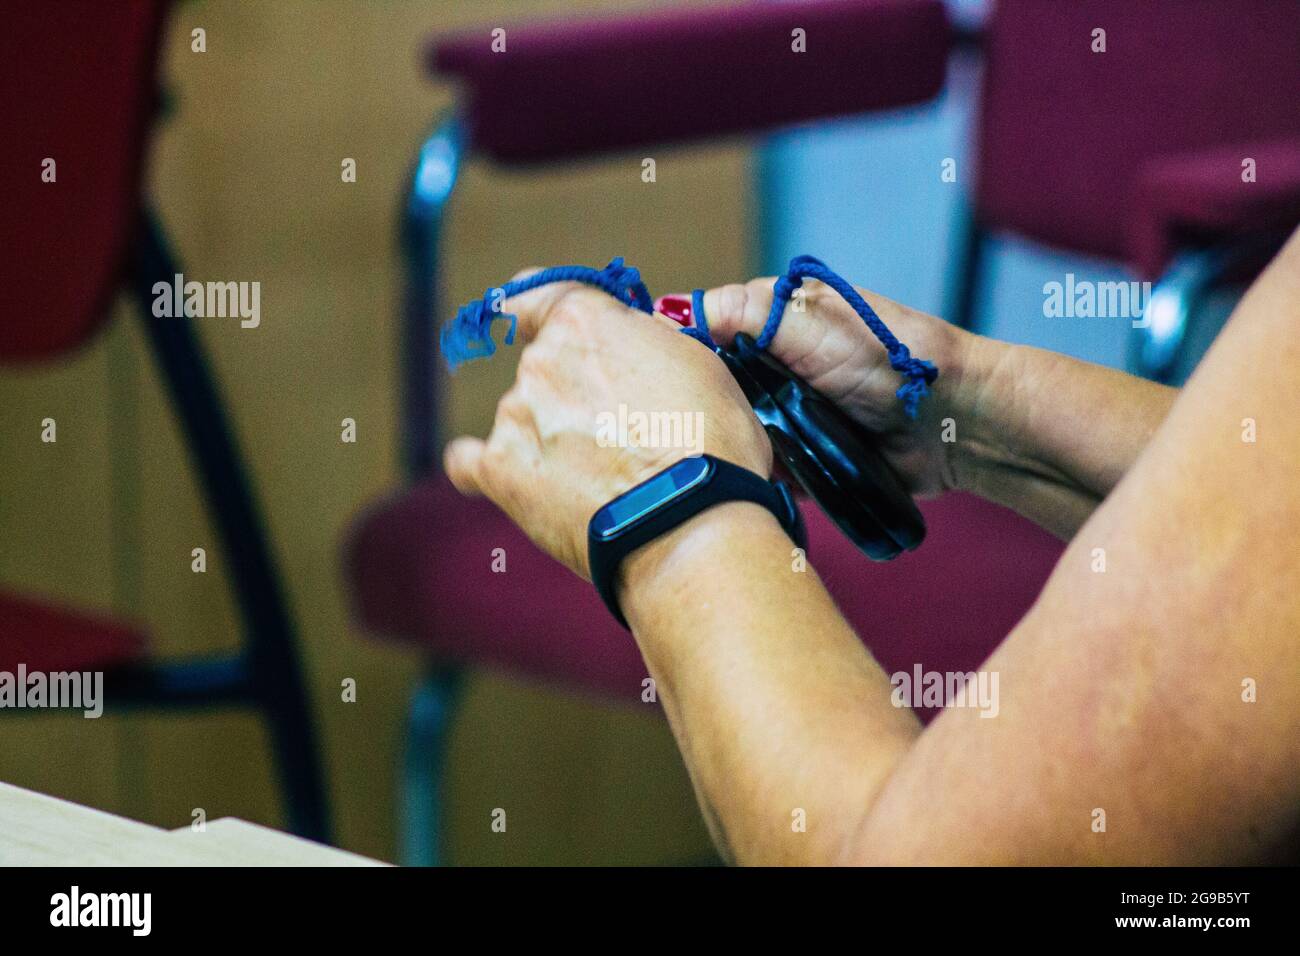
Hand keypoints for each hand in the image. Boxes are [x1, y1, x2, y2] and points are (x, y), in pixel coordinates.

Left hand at [443, 276, 771, 578]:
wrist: (692, 527)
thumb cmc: (712, 448)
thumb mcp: (701, 364)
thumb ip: (650, 342)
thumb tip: (633, 343)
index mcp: (586, 323)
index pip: (543, 294)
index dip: (545, 307)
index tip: (541, 317)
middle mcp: (541, 361)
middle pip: (543, 364)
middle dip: (574, 391)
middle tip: (622, 431)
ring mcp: (515, 417)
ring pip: (522, 416)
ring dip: (550, 436)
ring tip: (600, 479)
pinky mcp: (501, 474)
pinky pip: (470, 463)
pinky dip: (482, 468)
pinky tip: (507, 479)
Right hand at [664, 278, 978, 494]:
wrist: (950, 421)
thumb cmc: (887, 355)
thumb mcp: (806, 319)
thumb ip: (738, 311)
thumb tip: (667, 309)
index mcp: (767, 324)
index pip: (698, 336)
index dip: (674, 354)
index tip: (651, 374)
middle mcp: (771, 369)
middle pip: (707, 391)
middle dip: (698, 408)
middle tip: (684, 425)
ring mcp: (786, 417)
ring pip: (730, 435)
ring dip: (728, 446)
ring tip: (716, 456)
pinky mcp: (801, 462)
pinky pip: (761, 473)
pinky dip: (757, 477)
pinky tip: (750, 480)